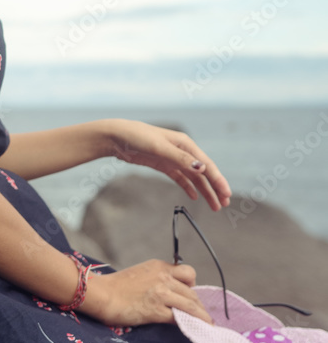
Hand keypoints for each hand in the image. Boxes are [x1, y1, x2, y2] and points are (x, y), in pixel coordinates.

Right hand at [85, 259, 213, 326]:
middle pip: (191, 291)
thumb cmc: (115, 286)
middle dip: (198, 305)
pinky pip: (179, 317)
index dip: (192, 285)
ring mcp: (160, 293)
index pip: (188, 273)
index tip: (191, 295)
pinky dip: (188, 324)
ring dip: (200, 316)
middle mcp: (163, 277)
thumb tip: (169, 293)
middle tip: (201, 315)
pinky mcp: (156, 310)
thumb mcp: (140, 274)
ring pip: (190, 304)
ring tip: (207, 325)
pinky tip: (193, 329)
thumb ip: (156, 279)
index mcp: (159, 266)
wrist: (101, 294)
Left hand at [103, 119, 231, 211]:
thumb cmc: (137, 137)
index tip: (226, 194)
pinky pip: (180, 178)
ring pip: (193, 177)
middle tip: (223, 204)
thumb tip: (202, 168)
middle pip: (203, 172)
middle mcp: (182, 151)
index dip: (218, 180)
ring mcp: (173, 159)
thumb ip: (181, 159)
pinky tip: (194, 196)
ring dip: (204, 191)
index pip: (207, 164)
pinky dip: (188, 187)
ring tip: (213, 205)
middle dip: (214, 188)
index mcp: (185, 144)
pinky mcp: (163, 165)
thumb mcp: (159, 148)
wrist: (117, 137)